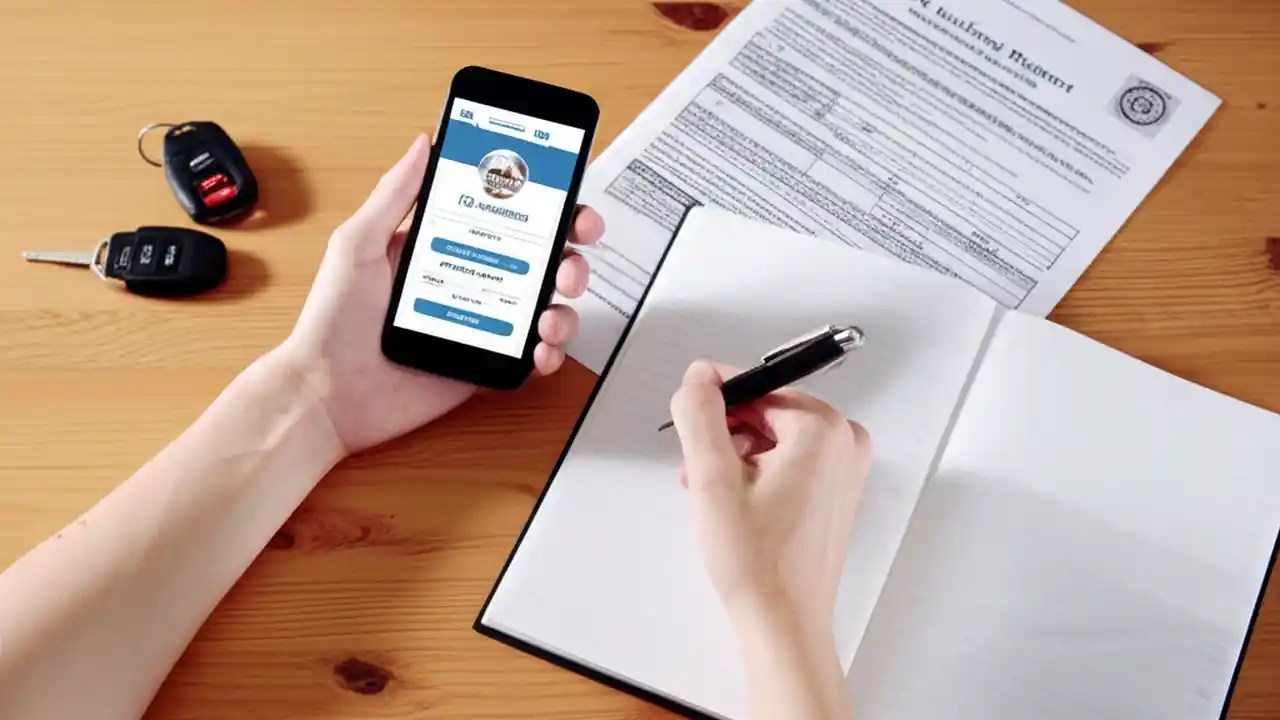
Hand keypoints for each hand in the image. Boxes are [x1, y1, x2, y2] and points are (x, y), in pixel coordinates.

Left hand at [277, 134, 603, 453]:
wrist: (328, 395)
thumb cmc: (332, 321)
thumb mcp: (358, 245)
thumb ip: (395, 194)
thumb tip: (425, 141)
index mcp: (446, 245)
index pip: (508, 216)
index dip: (547, 205)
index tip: (569, 198)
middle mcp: (472, 280)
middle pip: (541, 259)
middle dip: (570, 255)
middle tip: (571, 260)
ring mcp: (483, 324)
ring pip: (547, 306)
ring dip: (565, 306)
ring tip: (549, 316)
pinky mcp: (485, 364)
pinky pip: (532, 355)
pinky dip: (549, 351)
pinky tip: (541, 348)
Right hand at [669, 360, 870, 629]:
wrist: (783, 622)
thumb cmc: (758, 562)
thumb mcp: (713, 478)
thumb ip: (701, 415)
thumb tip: (699, 377)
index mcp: (823, 429)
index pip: (756, 386)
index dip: (714, 401)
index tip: (687, 417)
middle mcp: (844, 442)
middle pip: (765, 412)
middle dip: (724, 436)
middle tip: (697, 470)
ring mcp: (844, 469)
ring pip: (773, 439)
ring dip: (734, 457)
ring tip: (708, 492)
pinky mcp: (835, 492)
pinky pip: (789, 462)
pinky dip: (756, 474)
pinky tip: (731, 503)